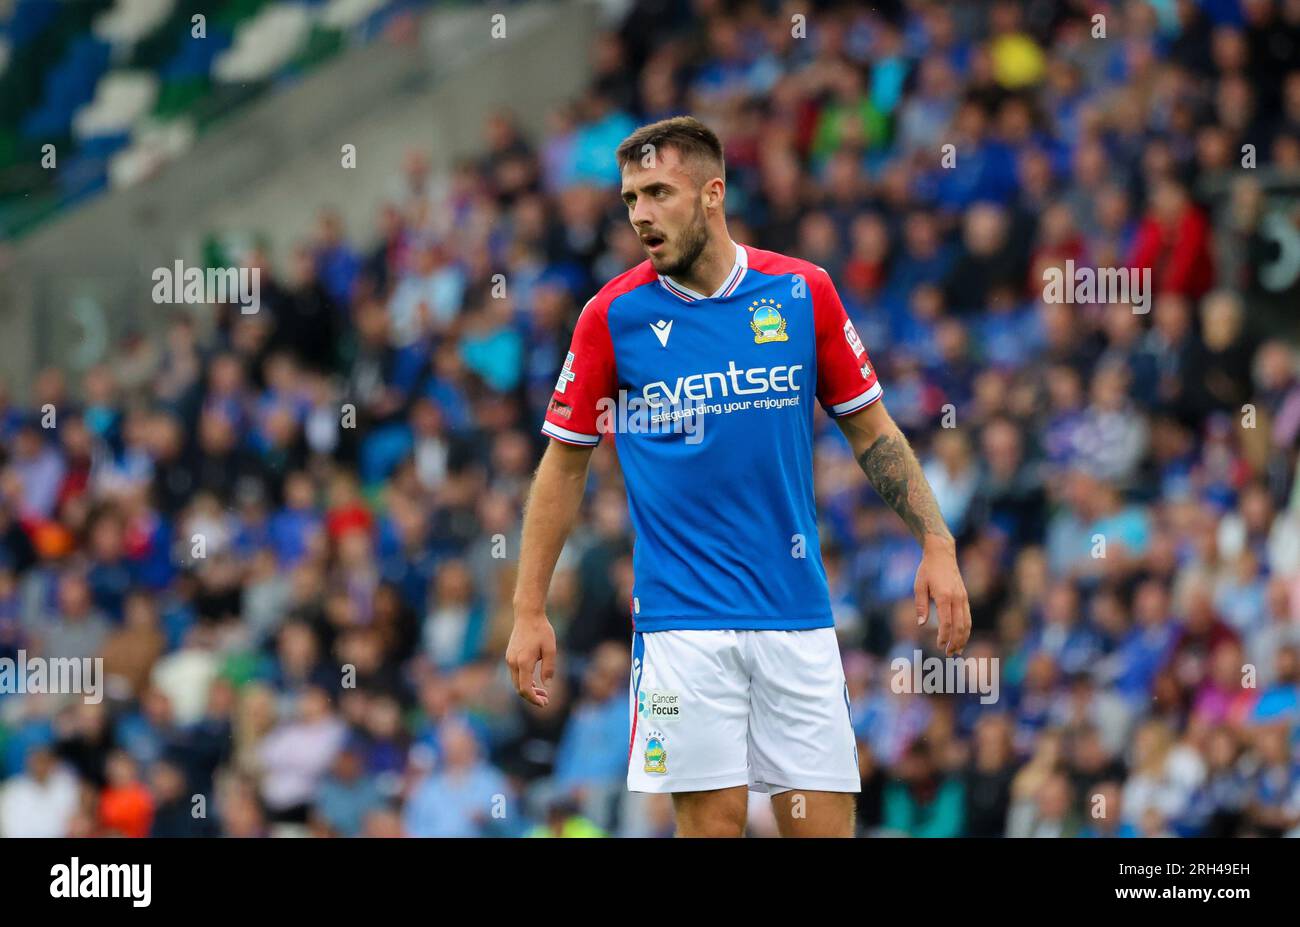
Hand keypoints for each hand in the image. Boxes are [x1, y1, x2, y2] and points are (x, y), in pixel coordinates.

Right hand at [505, 613, 556, 706]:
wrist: (527, 615)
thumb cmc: (541, 630)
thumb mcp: (550, 649)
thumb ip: (548, 668)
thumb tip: (547, 685)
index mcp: (523, 662)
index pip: (525, 689)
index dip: (534, 699)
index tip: (545, 703)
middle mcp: (513, 662)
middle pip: (519, 688)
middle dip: (532, 697)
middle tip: (546, 700)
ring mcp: (509, 659)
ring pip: (516, 682)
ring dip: (528, 689)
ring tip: (543, 692)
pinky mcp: (509, 656)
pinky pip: (515, 674)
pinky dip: (524, 681)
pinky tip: (535, 682)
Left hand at [914, 537, 970, 655]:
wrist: (942, 554)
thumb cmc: (927, 570)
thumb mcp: (919, 585)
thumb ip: (921, 605)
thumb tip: (921, 624)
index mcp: (944, 596)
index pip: (946, 622)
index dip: (943, 636)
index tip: (939, 645)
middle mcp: (957, 598)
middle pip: (960, 626)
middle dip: (955, 642)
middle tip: (949, 654)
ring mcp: (963, 598)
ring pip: (967, 623)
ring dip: (963, 638)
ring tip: (957, 651)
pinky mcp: (965, 597)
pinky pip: (968, 617)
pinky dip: (966, 629)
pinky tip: (962, 637)